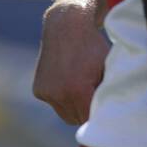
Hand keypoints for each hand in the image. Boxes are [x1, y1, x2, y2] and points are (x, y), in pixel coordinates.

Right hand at [33, 2, 109, 124]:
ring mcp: (46, 93)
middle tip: (94, 93)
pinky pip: (54, 103)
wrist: (66, 26)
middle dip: (86, 111)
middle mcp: (58, 94)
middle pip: (77, 119)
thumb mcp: (105, 68)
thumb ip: (105, 92)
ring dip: (74, 106)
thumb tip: (107, 111)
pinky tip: (68, 79)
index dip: (99, 112)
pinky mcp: (38, 90)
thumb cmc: (92, 46)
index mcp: (77, 90)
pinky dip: (62, 97)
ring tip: (82, 85)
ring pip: (65, 114)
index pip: (91, 118)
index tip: (105, 105)